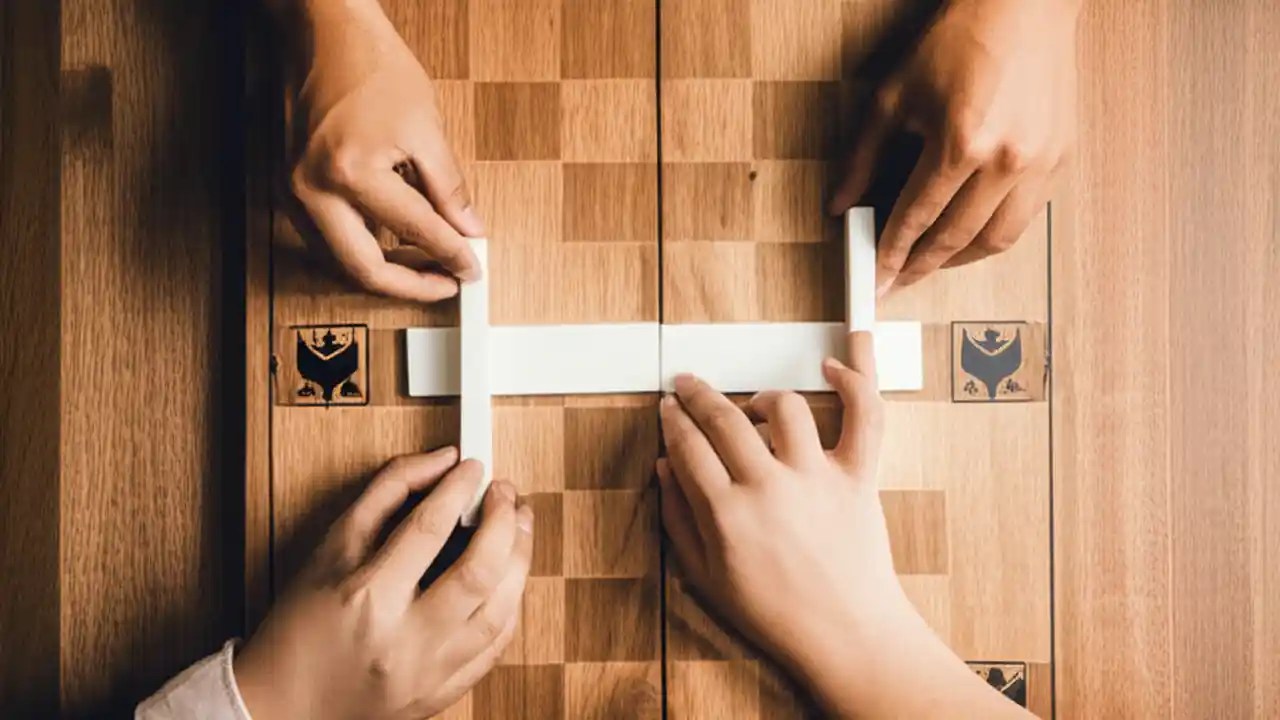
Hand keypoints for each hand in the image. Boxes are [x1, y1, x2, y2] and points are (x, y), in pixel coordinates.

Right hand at [233, 448, 533, 719]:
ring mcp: (428, 673)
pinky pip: (497, 645)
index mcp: (367, 599)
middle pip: (479, 571)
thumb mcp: (330, 548)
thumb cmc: (301, 625)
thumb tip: (440, 462)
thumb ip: (388, 494)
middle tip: (504, 494)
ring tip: (516, 525)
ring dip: (519, 558)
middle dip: (503, 520)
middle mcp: (404, 640)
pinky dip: (510, 603)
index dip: (458, 489)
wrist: (284, 704)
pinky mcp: (443, 693)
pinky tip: (508, 575)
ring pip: (501, 610)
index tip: (471, 469)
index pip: (429, 528)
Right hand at [280, 0, 482, 300]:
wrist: (325, 33)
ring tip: (426, 264)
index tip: (471, 266)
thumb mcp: (425, 127)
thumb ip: (449, 188)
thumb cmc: (369, 65)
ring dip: (384, 271)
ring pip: (340, 260)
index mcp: (352, 172)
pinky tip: (394, 243)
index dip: (451, 255)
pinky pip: (326, 237)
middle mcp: (314, 189)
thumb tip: (467, 228)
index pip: (414, 231)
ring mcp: (295, 191)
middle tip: (446, 282)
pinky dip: (361, 247)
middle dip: (410, 285)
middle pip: (363, 269)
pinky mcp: (291, 187)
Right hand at [657, 334, 908, 690]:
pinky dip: (855, 380)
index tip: (669, 408)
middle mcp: (770, 488)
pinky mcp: (858, 477)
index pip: (687, 445)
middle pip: (724, 418)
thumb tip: (664, 468)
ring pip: (785, 407)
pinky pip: (864, 415)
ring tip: (753, 407)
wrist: (846, 635)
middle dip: (698, 394)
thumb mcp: (705, 577)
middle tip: (689, 385)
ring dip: (761, 397)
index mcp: (727, 514)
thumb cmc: (775, 613)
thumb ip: (678, 518)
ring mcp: (817, 478)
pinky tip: (835, 366)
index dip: (673, 420)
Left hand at [830, 0, 1078, 290]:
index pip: (917, 218)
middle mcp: (1005, 160)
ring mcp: (1039, 163)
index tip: (878, 277)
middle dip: (922, 266)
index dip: (892, 253)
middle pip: (956, 238)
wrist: (1024, 5)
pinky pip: (1025, 217)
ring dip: (961, 259)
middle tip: (899, 281)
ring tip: (933, 263)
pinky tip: (971, 234)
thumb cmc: (961, 40)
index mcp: (961, 143)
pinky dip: (994, 234)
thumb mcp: (894, 95)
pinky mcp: (1060, 159)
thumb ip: (862, 157)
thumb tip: (839, 204)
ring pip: (997, 239)